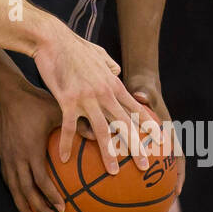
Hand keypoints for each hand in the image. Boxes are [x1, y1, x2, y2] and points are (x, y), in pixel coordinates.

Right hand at [0, 81, 64, 211]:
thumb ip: (77, 125)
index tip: (63, 208)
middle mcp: (17, 157)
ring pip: (14, 189)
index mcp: (31, 149)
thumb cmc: (36, 103)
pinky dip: (15, 195)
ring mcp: (7, 158)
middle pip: (26, 191)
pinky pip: (8, 181)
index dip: (51, 196)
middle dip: (39, 208)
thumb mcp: (57, 111)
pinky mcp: (2, 156)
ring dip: (24, 207)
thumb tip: (101, 136)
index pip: (41, 180)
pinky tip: (22, 202)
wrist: (9, 95)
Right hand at [32, 23, 156, 171]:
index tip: (160, 140)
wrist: (53, 39)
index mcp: (113, 84)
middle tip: (144, 166)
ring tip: (112, 172)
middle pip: (124, 124)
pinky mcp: (68, 100)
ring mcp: (87, 98)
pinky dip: (67, 143)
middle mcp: (104, 93)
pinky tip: (64, 158)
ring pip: (101, 131)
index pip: (135, 109)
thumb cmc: (73, 46)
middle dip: (136, 147)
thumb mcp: (98, 53)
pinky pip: (70, 127)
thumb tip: (117, 70)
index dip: (148, 126)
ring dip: (108, 153)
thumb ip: (110, 64)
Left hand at [128, 78, 184, 195]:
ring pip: (154, 166)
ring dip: (150, 182)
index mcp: (167, 133)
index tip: (176, 190)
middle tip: (161, 204)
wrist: (141, 85)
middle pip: (168, 167)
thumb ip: (143, 94)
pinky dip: (132, 170)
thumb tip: (141, 96)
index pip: (177, 156)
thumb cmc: (143, 88)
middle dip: (166, 184)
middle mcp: (162, 142)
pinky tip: (118, 181)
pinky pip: (137, 160)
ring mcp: (152, 145)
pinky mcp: (142, 144)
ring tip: (140, 201)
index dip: (178, 174)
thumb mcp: (144, 90)